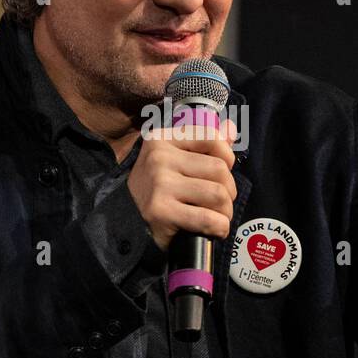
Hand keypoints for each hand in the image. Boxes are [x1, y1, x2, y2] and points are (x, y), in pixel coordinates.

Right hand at [127, 118, 238, 251]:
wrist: (126, 219)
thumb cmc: (159, 188)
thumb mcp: (176, 159)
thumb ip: (205, 143)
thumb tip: (230, 127)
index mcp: (163, 139)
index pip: (212, 138)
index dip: (227, 157)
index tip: (221, 173)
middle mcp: (159, 158)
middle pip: (219, 169)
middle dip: (228, 190)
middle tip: (219, 202)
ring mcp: (159, 184)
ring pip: (217, 194)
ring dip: (225, 211)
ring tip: (217, 216)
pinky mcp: (160, 211)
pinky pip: (207, 219)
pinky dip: (219, 227)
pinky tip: (214, 230)